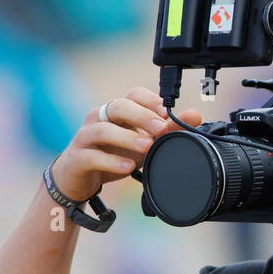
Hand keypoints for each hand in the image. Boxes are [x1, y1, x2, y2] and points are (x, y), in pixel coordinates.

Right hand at [50, 87, 202, 200]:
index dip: (151, 101)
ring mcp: (85, 137)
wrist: (79, 178)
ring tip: (146, 147)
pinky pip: (92, 156)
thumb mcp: (143, 144)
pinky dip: (111, 161)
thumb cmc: (112, 155)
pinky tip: (127, 167)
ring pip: (102, 129)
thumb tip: (195, 116)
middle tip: (161, 129)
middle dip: (142, 116)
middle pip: (118, 106)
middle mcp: (100, 118)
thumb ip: (167, 131)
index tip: (168, 113)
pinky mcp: (77, 158)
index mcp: (117, 111)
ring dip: (127, 137)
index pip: (134, 95)